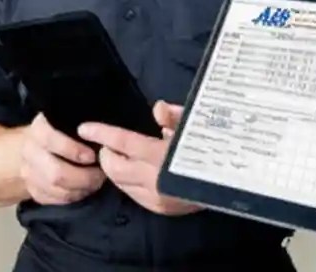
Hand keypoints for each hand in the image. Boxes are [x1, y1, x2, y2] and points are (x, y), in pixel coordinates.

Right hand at [20, 113, 106, 205]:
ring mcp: (29, 174)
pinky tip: (85, 188)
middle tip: (101, 174)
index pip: (50, 140)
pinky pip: (57, 199)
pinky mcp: (34, 192)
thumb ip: (79, 126)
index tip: (92, 156)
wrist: (31, 148)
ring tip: (96, 181)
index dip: (73, 150)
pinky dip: (75, 196)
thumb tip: (102, 138)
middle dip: (83, 177)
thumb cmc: (58, 131)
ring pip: (57, 190)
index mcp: (38, 130)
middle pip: (55, 173)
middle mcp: (29, 152)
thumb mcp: (65, 121)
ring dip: (82, 189)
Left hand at [78, 101, 200, 216]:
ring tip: (118, 156)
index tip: (85, 128)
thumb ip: (174, 116)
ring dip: (114, 168)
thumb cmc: (212, 148)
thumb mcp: (197, 126)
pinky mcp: (159, 208)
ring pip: (120, 182)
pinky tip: (133, 172)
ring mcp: (156, 197)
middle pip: (115, 166)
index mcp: (164, 155)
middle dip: (106, 153)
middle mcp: (156, 179)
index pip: (124, 142)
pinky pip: (132, 194)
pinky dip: (126, 181)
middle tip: (108, 143)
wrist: (231, 185)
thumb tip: (157, 108)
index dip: (102, 133)